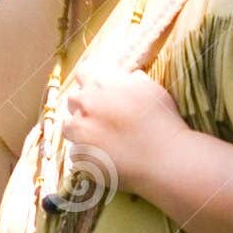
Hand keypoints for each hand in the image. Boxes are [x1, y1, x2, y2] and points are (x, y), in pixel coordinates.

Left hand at [61, 65, 188, 197]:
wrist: (164, 159)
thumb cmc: (162, 121)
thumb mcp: (151, 88)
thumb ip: (133, 79)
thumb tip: (128, 77)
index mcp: (100, 85)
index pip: (82, 73)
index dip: (89, 80)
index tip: (97, 88)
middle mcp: (84, 107)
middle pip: (72, 100)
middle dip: (83, 105)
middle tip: (101, 115)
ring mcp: (79, 134)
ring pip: (68, 127)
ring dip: (80, 130)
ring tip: (101, 138)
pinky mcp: (80, 158)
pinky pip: (76, 153)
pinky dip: (87, 154)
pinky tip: (105, 157)